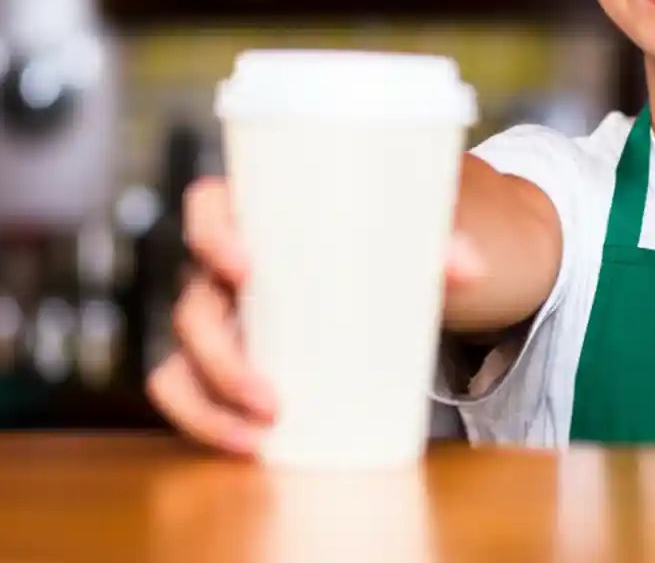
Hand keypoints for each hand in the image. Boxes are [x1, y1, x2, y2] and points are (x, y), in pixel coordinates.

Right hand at [146, 176, 485, 454]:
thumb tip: (472, 269)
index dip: (213, 235)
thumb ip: (439, 248)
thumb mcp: (402, 239)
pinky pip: (188, 393)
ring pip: (182, 362)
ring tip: (263, 434)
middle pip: (193, 306)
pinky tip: (249, 447)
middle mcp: (220, 271)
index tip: (247, 268)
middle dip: (222, 358)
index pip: (207, 208)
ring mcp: (217, 321)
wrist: (370, 277)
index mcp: (252, 220)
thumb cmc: (372, 245)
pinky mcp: (221, 363)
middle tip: (274, 398)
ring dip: (212, 406)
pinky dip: (208, 422)